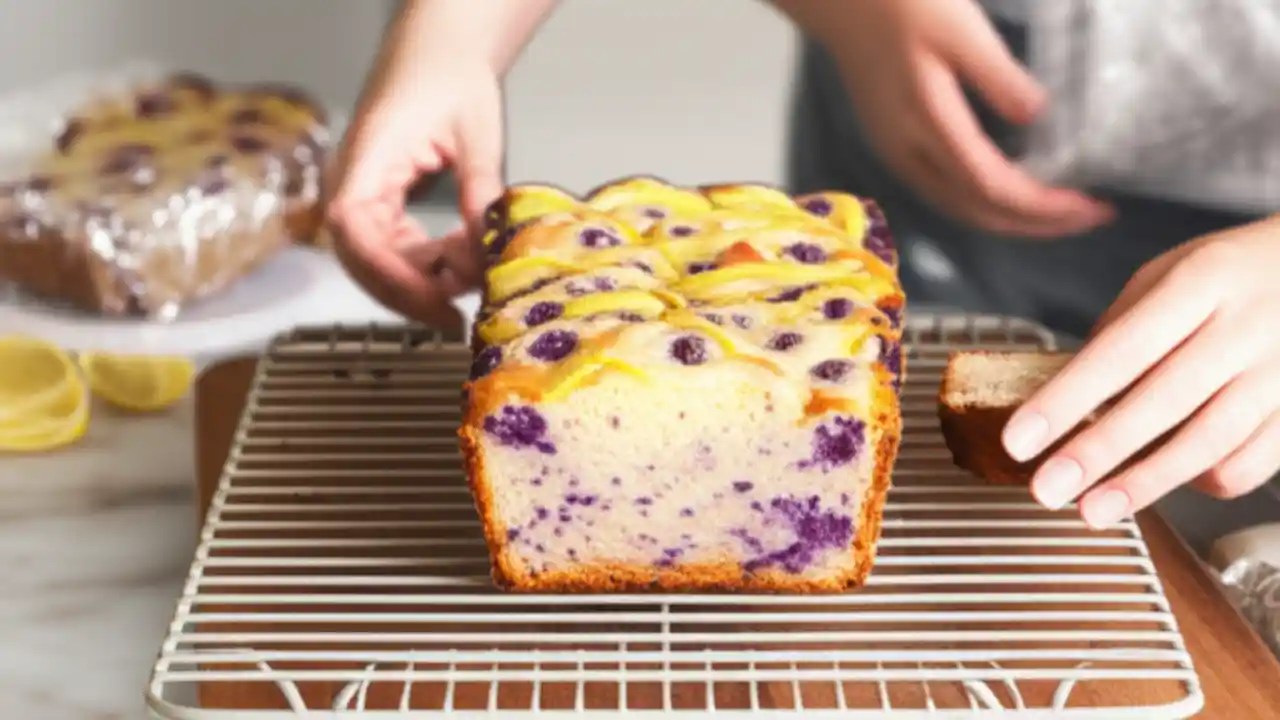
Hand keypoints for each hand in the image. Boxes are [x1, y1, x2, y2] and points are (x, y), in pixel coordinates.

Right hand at [326, 35, 503, 329]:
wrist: (439, 50)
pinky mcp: (380, 205)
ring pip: (379, 260)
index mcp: (366, 155)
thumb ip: (481, 187)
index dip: (388, 272)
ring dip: (423, 280)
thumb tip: (492, 243)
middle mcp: (352, 179)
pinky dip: (428, 264)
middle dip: (409, 292)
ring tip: (472, 280)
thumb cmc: (450, 74)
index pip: (353, 226)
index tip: (433, 300)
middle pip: (361, 257)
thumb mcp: (477, 131)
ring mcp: (363, 195)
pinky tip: (463, 260)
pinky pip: (395, 249)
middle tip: (458, 318)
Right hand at [808, 0, 1113, 236]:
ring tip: (1060, 215)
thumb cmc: (901, 2)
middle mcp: (908, 154)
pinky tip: (1012, 196)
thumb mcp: (959, 26)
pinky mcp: (895, 147)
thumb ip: (997, 75)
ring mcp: (897, 155)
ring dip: (1012, 220)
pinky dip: (987, 204)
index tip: (1094, 206)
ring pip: (959, 208)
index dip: (1043, 206)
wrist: (838, 1)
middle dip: (1036, 224)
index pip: (992, 187)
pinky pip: (946, 193)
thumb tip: (1038, 118)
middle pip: (977, 211)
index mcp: (928, 123)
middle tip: (1091, 217)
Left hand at [1003, 216, 1279, 525]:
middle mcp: (1248, 327)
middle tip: (1048, 488)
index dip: (1066, 398)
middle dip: (1098, 451)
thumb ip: (1123, 326)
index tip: (1021, 438)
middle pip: (1163, 400)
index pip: (1120, 349)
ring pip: (1210, 440)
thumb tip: (1070, 388)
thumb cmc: (1236, 272)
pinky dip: (1203, 480)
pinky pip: (1251, 462)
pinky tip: (1167, 482)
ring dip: (1145, 482)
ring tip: (1092, 510)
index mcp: (1201, 282)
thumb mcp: (1174, 271)